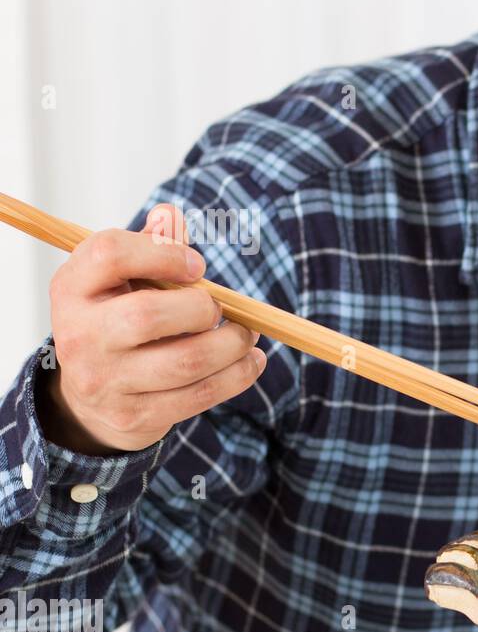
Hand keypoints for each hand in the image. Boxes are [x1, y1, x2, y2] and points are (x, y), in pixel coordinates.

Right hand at [38, 204, 265, 454]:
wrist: (92, 397)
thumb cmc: (118, 319)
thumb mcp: (121, 279)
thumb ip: (150, 245)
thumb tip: (170, 216)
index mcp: (72, 287)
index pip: (110, 254)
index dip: (164, 253)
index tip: (197, 266)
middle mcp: (79, 335)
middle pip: (148, 314)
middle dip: (202, 307)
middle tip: (220, 308)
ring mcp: (104, 380)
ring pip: (186, 360)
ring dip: (232, 344)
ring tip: (246, 334)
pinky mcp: (135, 415)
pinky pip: (200, 395)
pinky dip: (238, 375)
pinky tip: (251, 361)